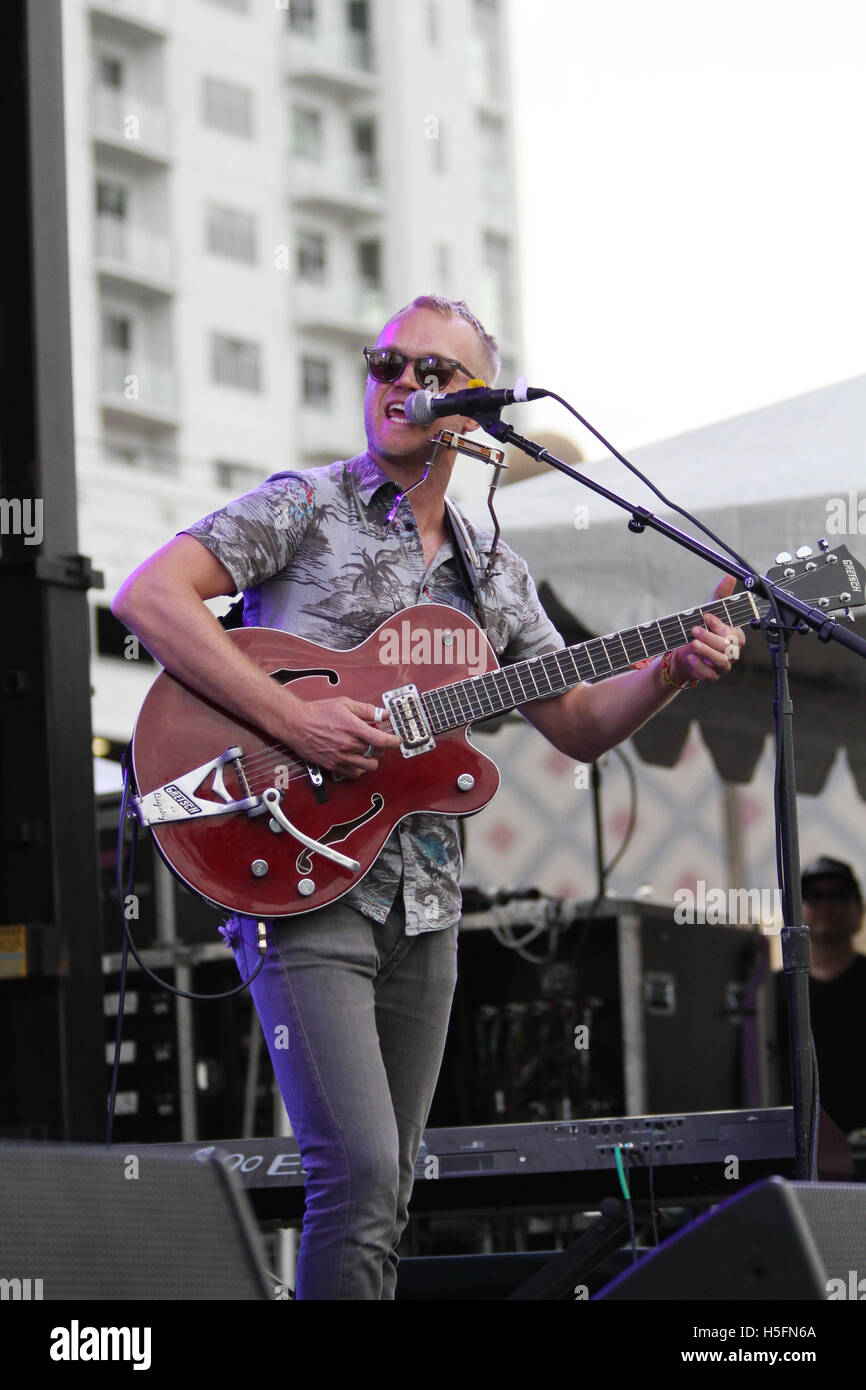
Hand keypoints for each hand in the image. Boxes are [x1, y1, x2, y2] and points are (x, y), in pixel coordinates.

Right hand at [281, 696, 400, 777]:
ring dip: (372, 760)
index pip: (381, 740)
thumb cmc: (318, 712)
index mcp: (353, 728)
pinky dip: (358, 769)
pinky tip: (356, 760)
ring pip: (368, 766)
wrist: (296, 724)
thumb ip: (366, 710)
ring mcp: (341, 757)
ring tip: (368, 752)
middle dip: (380, 747)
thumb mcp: (344, 704)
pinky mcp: (333, 766)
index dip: (393, 741)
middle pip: (376, 753)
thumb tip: (383, 713)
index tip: (396, 740)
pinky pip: (354, 774)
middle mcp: (348, 745)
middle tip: (377, 741)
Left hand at [669, 574, 745, 686]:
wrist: (684, 654)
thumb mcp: (708, 612)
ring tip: (693, 644)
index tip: (705, 616)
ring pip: (721, 661)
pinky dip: (700, 667)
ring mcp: (723, 666)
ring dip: (706, 652)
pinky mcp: (712, 676)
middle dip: (710, 637)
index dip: (720, 625)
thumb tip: (729, 577)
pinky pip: (710, 675)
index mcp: (735, 637)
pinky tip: (691, 658)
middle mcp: (732, 652)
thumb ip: (720, 596)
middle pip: (728, 647)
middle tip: (694, 630)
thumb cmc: (701, 632)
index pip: (734, 632)